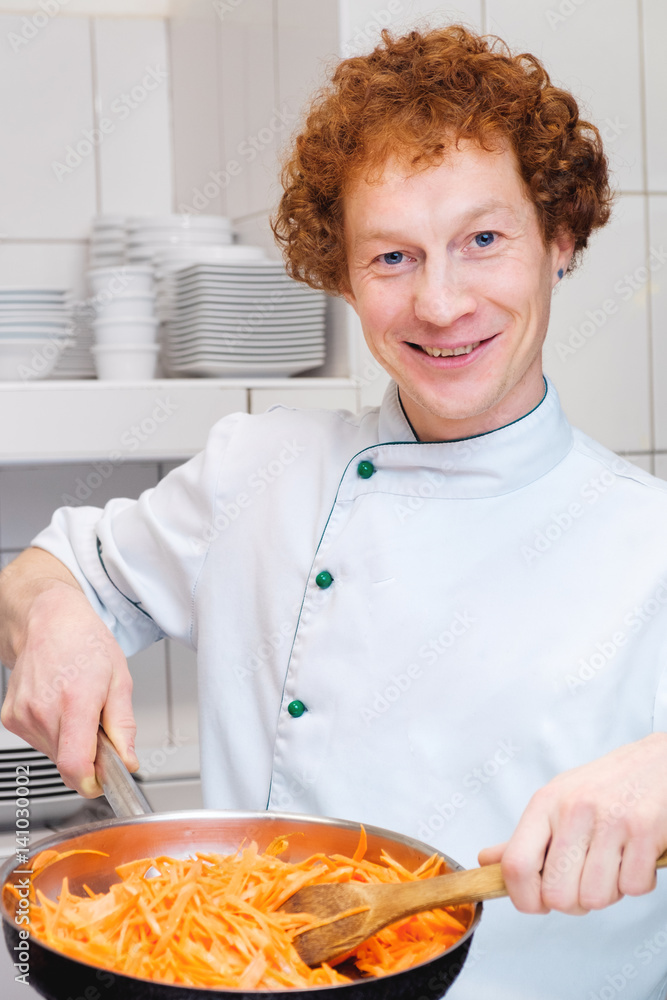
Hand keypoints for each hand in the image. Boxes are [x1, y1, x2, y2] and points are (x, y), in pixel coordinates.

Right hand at [1, 580, 137, 796]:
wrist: (49, 622)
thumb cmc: (85, 642)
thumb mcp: (120, 680)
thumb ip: (123, 726)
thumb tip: (127, 760)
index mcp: (75, 699)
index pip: (74, 765)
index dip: (92, 782)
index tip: (103, 780)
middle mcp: (43, 709)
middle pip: (67, 763)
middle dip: (88, 755)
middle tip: (98, 724)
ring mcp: (23, 715)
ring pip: (53, 755)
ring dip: (71, 743)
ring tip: (78, 709)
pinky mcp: (11, 718)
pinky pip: (39, 742)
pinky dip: (54, 733)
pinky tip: (59, 707)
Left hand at [478, 734, 666, 914]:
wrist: (655, 763)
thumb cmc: (604, 786)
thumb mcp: (557, 801)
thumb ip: (526, 838)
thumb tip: (487, 862)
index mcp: (545, 804)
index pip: (516, 866)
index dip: (524, 899)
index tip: (537, 903)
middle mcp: (574, 809)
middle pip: (557, 895)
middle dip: (573, 903)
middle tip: (584, 882)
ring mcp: (610, 820)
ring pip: (596, 898)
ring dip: (607, 893)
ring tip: (612, 865)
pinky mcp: (645, 831)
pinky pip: (634, 888)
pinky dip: (637, 882)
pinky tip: (635, 857)